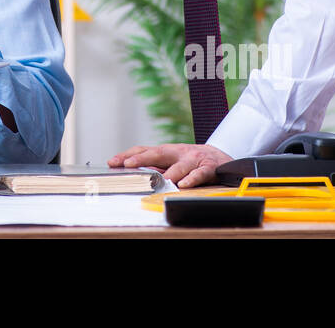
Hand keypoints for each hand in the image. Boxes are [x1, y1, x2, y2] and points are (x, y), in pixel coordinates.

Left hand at [108, 143, 231, 188]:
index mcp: (167, 151)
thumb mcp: (173, 161)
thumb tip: (133, 174)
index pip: (144, 150)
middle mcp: (178, 152)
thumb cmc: (192, 161)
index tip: (113, 162)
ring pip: (179, 165)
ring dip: (169, 173)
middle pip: (157, 153)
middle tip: (128, 164)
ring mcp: (193, 159)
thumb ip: (156, 167)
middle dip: (141, 158)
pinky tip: (184, 185)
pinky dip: (192, 179)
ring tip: (157, 179)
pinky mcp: (208, 167)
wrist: (221, 158)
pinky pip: (199, 174)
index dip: (128, 155)